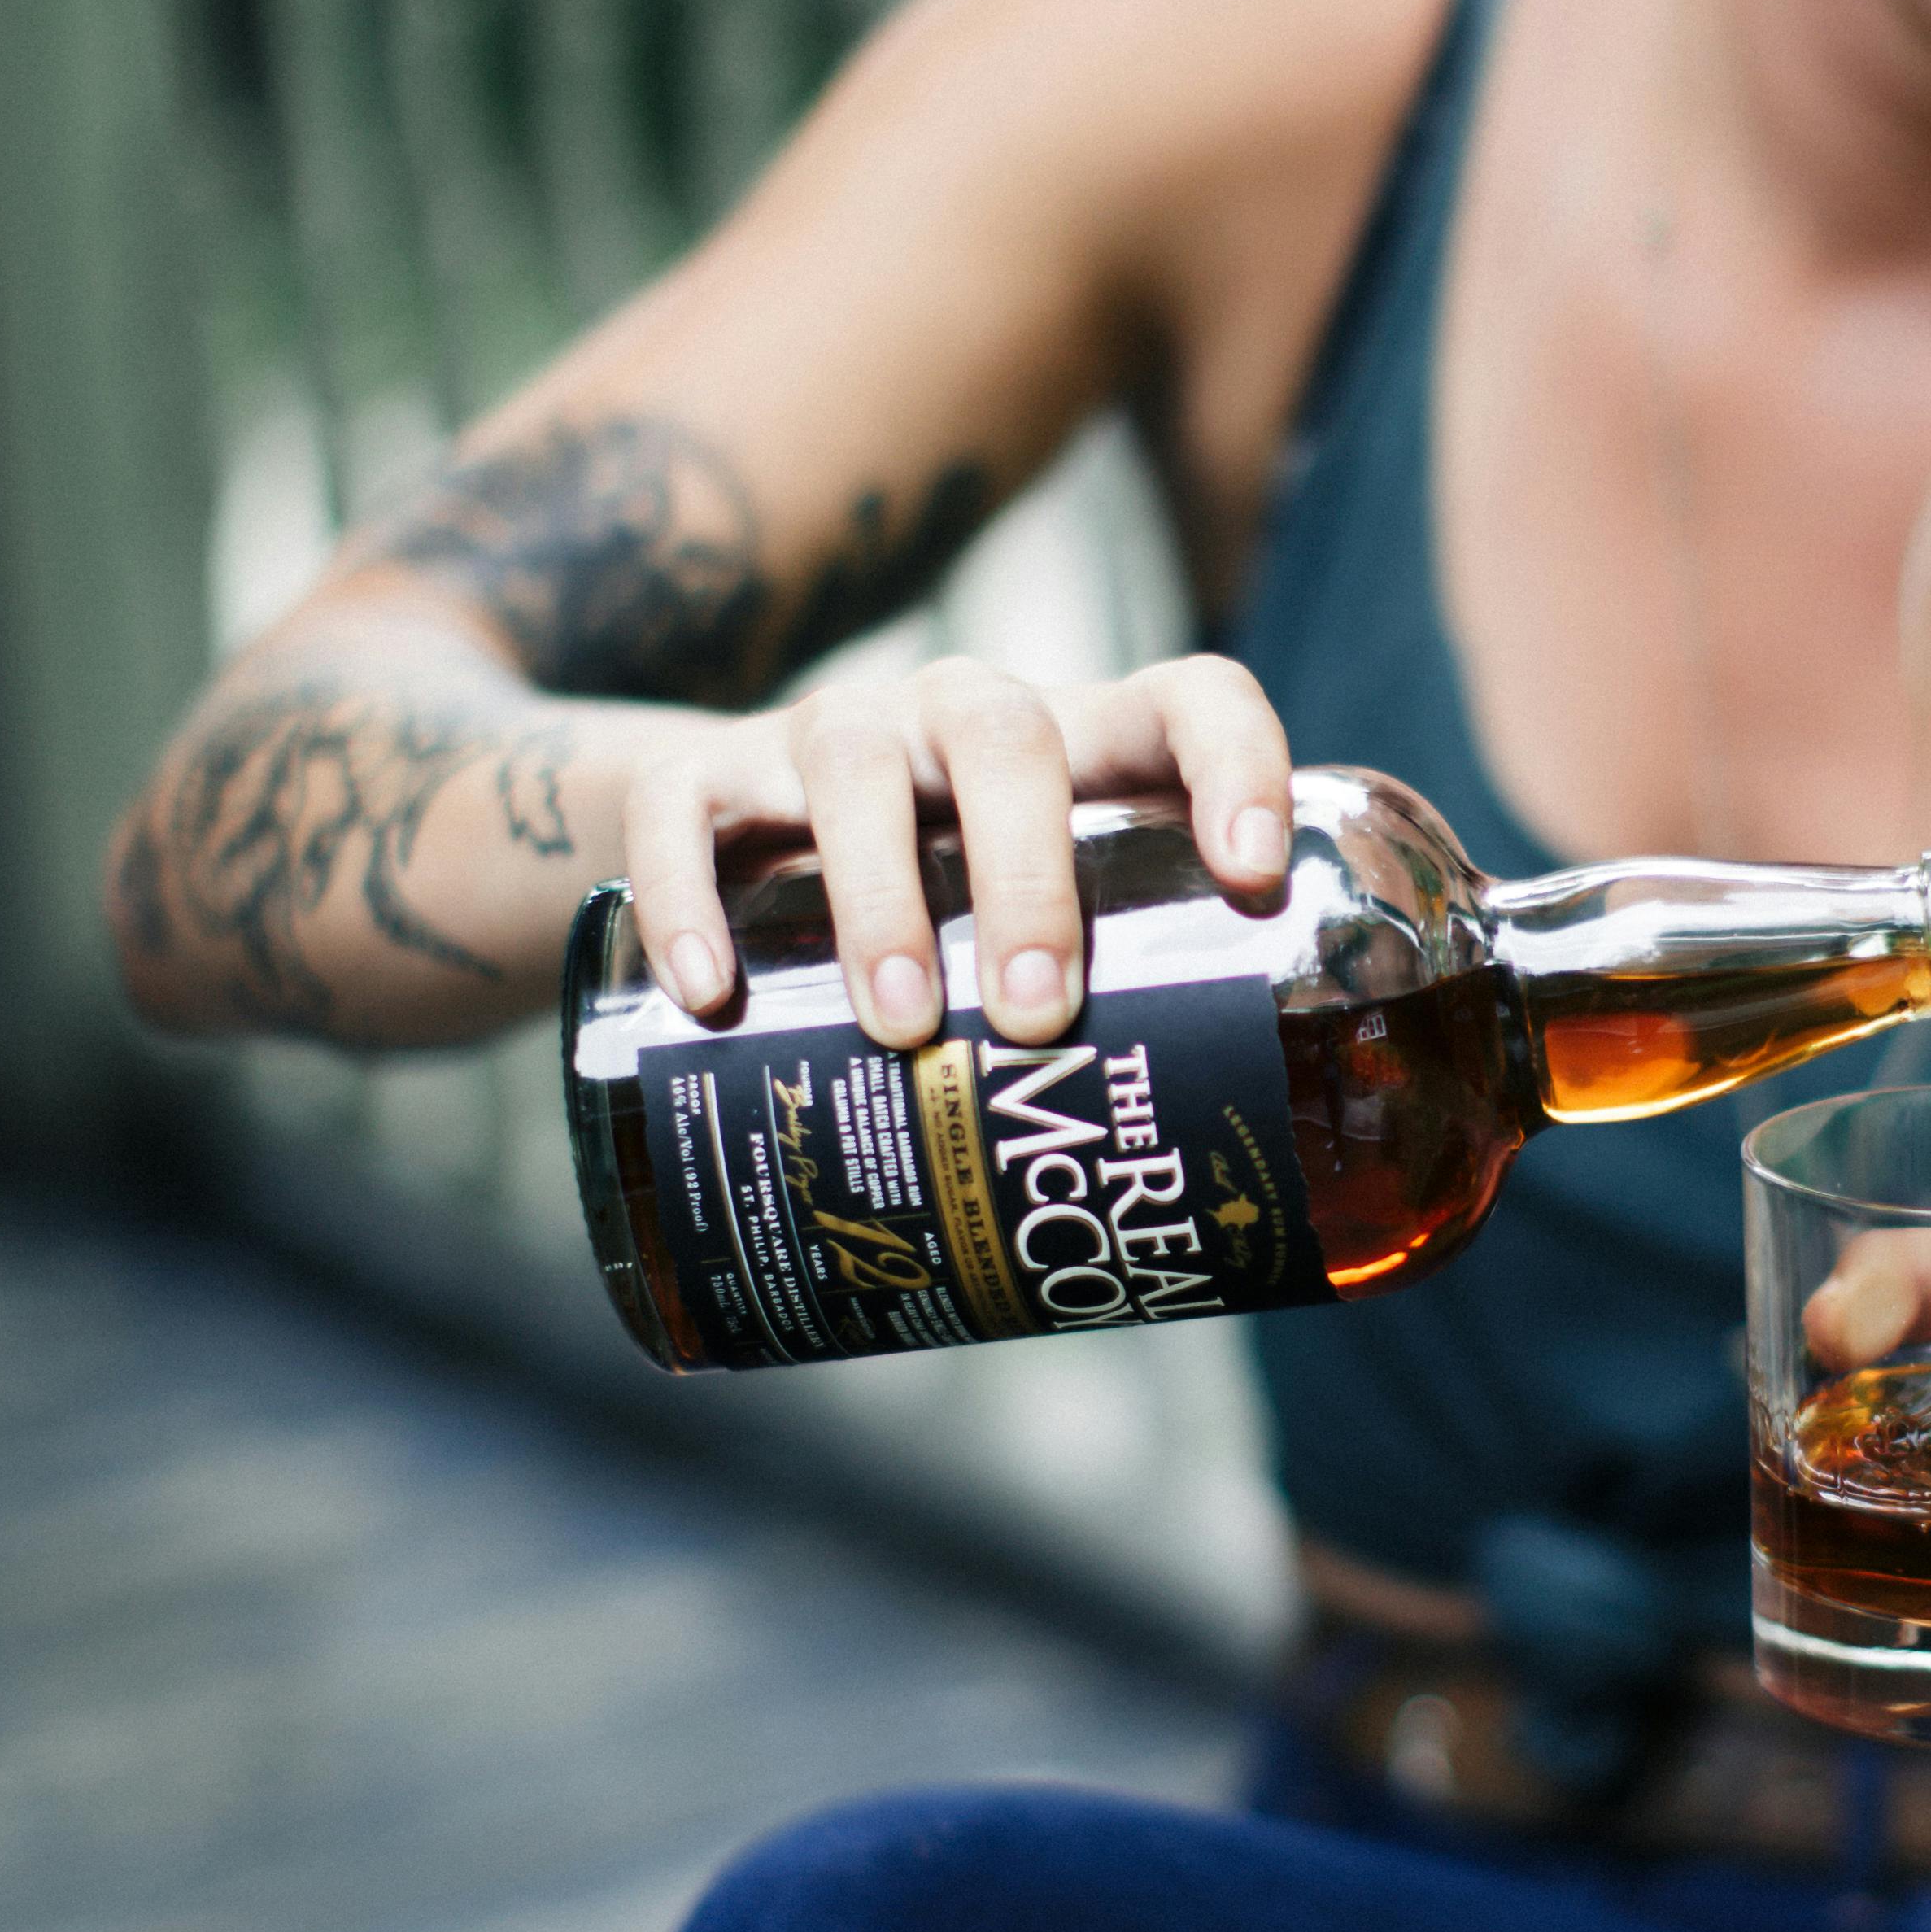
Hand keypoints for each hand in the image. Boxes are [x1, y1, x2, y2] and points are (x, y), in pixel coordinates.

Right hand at [618, 653, 1295, 1046]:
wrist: (754, 839)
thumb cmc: (962, 916)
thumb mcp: (1056, 941)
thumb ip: (1137, 1032)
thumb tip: (1212, 1228)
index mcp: (1086, 744)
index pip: (1191, 703)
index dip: (1237, 769)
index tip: (1250, 878)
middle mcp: (961, 716)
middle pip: (1006, 737)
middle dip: (1025, 877)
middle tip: (1035, 1012)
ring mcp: (833, 733)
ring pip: (853, 768)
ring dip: (879, 899)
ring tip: (899, 1025)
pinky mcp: (708, 771)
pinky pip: (680, 805)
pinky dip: (689, 897)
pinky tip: (709, 997)